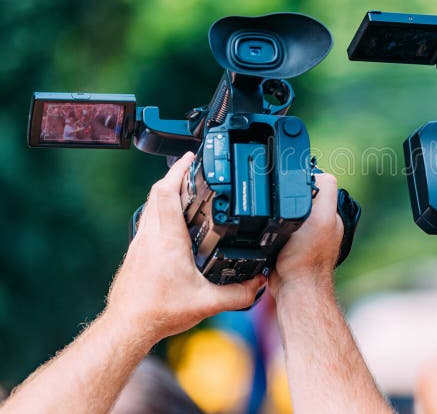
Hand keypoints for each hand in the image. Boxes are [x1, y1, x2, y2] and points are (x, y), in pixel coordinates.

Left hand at [105, 152, 264, 344]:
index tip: (191, 159)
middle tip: (192, 168)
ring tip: (186, 191)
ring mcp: (140, 244)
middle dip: (175, 176)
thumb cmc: (158, 313)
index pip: (167, 192)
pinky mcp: (136, 254)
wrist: (127, 327)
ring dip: (166, 193)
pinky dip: (161, 212)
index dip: (179, 171)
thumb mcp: (207, 304)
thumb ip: (238, 294)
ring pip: (151, 207)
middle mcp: (150, 237)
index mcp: (167, 239)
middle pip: (157, 193)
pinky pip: (149, 222)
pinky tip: (175, 223)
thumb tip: (258, 285)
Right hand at [268, 173, 343, 297]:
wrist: (293, 289)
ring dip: (276, 214)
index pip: (316, 186)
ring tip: (272, 220)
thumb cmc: (307, 258)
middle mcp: (318, 225)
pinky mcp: (287, 248)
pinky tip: (267, 233)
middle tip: (278, 206)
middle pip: (299, 198)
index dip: (302, 182)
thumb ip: (325, 192)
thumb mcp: (322, 218)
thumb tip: (317, 174)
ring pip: (286, 213)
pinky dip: (271, 230)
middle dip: (287, 198)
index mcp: (329, 215)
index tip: (289, 186)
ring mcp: (302, 237)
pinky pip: (276, 230)